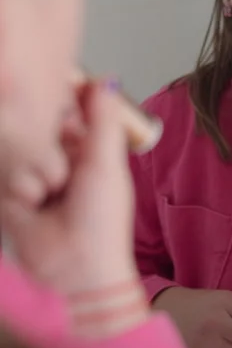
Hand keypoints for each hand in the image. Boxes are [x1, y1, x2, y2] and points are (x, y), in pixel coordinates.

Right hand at [0, 80, 138, 295]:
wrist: (75, 269)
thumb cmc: (100, 219)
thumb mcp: (106, 163)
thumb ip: (101, 120)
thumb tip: (104, 78)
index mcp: (85, 149)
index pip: (66, 111)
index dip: (61, 105)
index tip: (56, 96)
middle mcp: (56, 159)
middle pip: (37, 127)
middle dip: (45, 142)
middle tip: (61, 170)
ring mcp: (32, 177)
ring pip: (20, 149)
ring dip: (37, 171)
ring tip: (51, 196)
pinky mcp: (10, 196)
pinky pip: (9, 175)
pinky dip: (22, 190)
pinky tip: (34, 207)